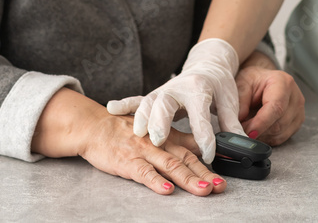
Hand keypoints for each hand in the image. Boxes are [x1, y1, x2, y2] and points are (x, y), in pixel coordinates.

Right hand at [80, 113, 226, 195]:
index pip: (192, 150)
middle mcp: (159, 142)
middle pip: (185, 159)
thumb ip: (178, 140)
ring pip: (169, 165)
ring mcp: (143, 151)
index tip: (223, 175)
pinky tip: (167, 190)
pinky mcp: (127, 161)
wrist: (94, 126)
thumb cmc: (125, 130)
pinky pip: (143, 172)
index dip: (209, 163)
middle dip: (204, 174)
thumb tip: (201, 149)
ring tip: (204, 190)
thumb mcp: (156, 131)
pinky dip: (156, 181)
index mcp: (167, 136)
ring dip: (188, 178)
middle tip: (220, 186)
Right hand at [106, 38, 243, 162]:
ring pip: (148, 102)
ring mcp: (162, 91)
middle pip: (166, 103)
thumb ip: (232, 122)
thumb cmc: (218, 84)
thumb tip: (242, 144)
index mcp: (199, 89)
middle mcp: (177, 88)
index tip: (209, 154)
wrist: (206, 63)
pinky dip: (125, 104)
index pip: (201, 114)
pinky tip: (111, 109)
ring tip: (137, 134)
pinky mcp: (154, 95)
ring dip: (142, 118)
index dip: (206, 136)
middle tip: (158, 139)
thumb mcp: (229, 100)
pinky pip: (136, 99)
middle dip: (161, 121)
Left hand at [235, 54, 304, 145]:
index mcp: (283, 82)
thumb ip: (241, 100)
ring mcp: (298, 111)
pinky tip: (258, 131)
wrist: (263, 80)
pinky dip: (267, 138)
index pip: (276, 107)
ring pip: (281, 133)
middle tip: (241, 130)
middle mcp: (295, 97)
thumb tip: (240, 120)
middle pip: (279, 123)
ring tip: (248, 128)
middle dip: (258, 131)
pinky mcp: (297, 122)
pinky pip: (282, 137)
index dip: (261, 123)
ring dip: (262, 136)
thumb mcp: (243, 84)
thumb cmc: (254, 80)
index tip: (247, 132)